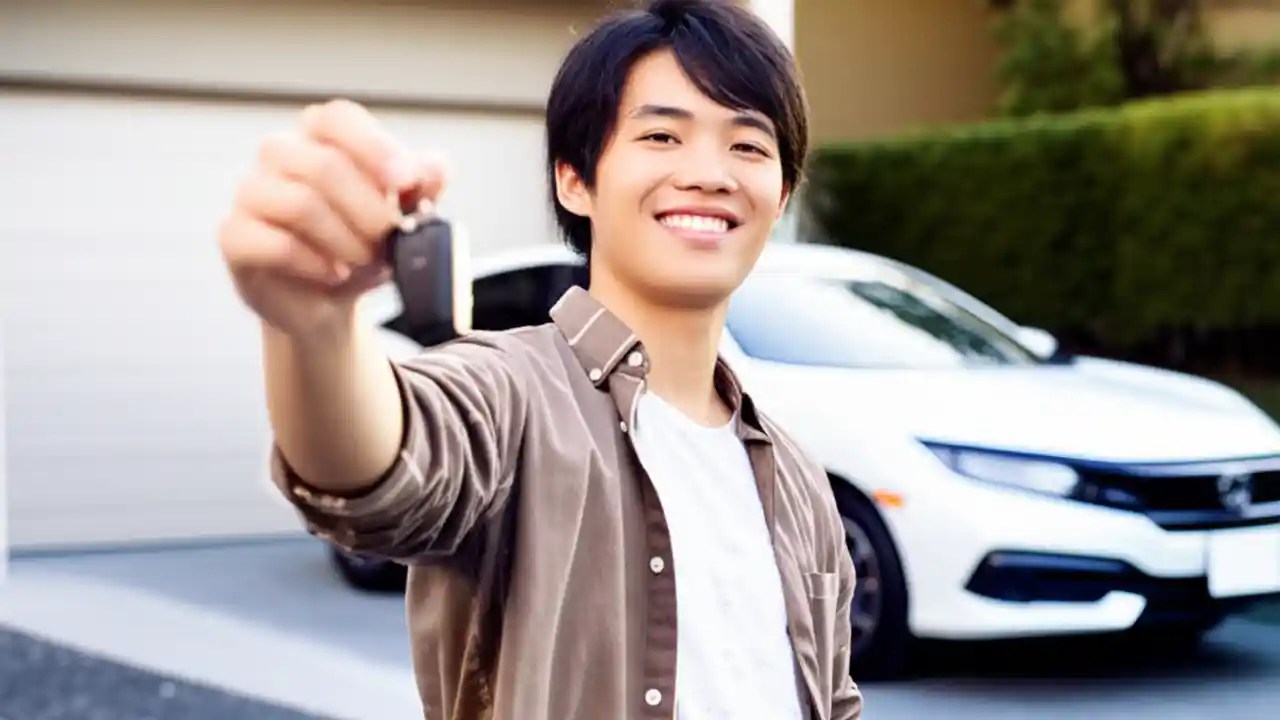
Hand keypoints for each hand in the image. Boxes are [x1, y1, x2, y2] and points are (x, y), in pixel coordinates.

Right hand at [218, 99, 446, 339]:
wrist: (328, 299)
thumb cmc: (362, 243)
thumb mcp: (402, 216)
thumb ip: (421, 188)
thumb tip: (434, 168)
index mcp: (320, 136)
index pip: (338, 118)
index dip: (374, 147)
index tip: (406, 183)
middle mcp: (280, 155)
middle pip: (323, 165)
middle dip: (369, 212)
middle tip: (388, 241)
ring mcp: (251, 193)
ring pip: (298, 203)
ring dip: (344, 240)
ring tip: (363, 260)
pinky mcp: (235, 236)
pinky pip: (271, 242)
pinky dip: (313, 263)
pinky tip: (335, 274)